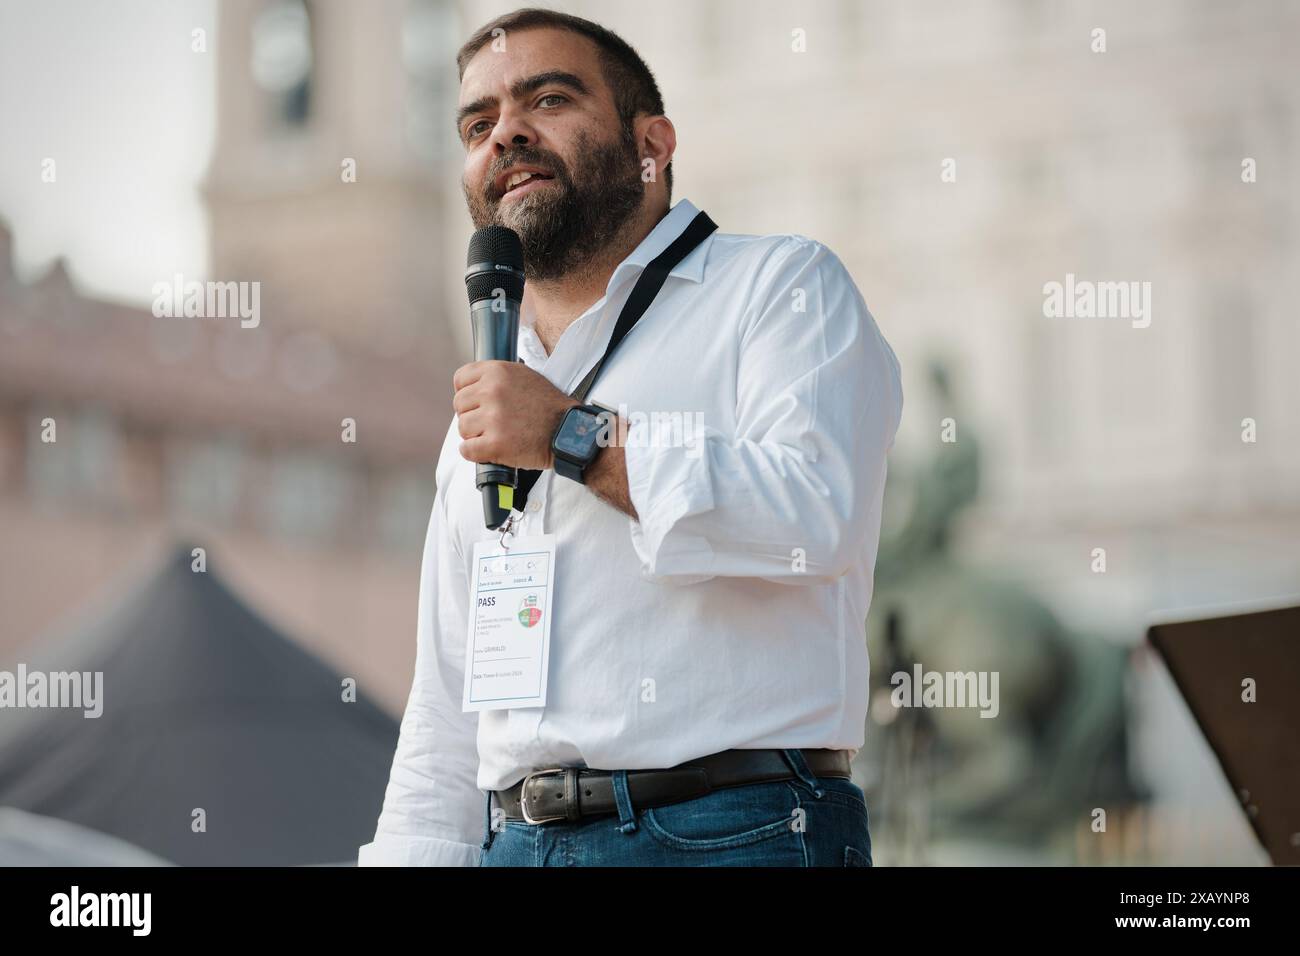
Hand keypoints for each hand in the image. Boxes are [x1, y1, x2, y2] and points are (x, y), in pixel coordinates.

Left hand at [452, 360, 578, 470]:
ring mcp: (493, 418)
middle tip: (492, 422)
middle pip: (459, 405)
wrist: (568, 431)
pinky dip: (475, 453)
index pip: (460, 379)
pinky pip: (467, 450)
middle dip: (472, 415)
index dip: (466, 392)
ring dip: (476, 434)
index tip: (477, 402)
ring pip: (462, 428)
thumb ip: (496, 378)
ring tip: (498, 434)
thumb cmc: (548, 406)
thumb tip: (470, 388)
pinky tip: (491, 449)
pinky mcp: (495, 444)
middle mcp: (492, 391)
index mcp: (497, 371)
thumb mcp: (523, 376)